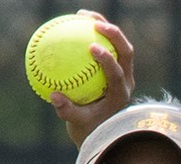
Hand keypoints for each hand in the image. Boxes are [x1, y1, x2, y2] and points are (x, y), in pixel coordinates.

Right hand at [51, 10, 134, 147]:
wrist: (101, 132)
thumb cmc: (88, 129)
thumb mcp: (76, 124)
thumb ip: (67, 111)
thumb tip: (54, 96)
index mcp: (120, 94)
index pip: (117, 74)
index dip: (108, 59)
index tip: (92, 47)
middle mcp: (126, 81)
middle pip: (126, 52)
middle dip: (114, 36)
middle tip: (95, 25)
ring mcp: (123, 72)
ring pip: (118, 45)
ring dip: (105, 27)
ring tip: (84, 15)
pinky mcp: (115, 67)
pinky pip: (106, 46)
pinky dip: (92, 34)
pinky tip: (74, 22)